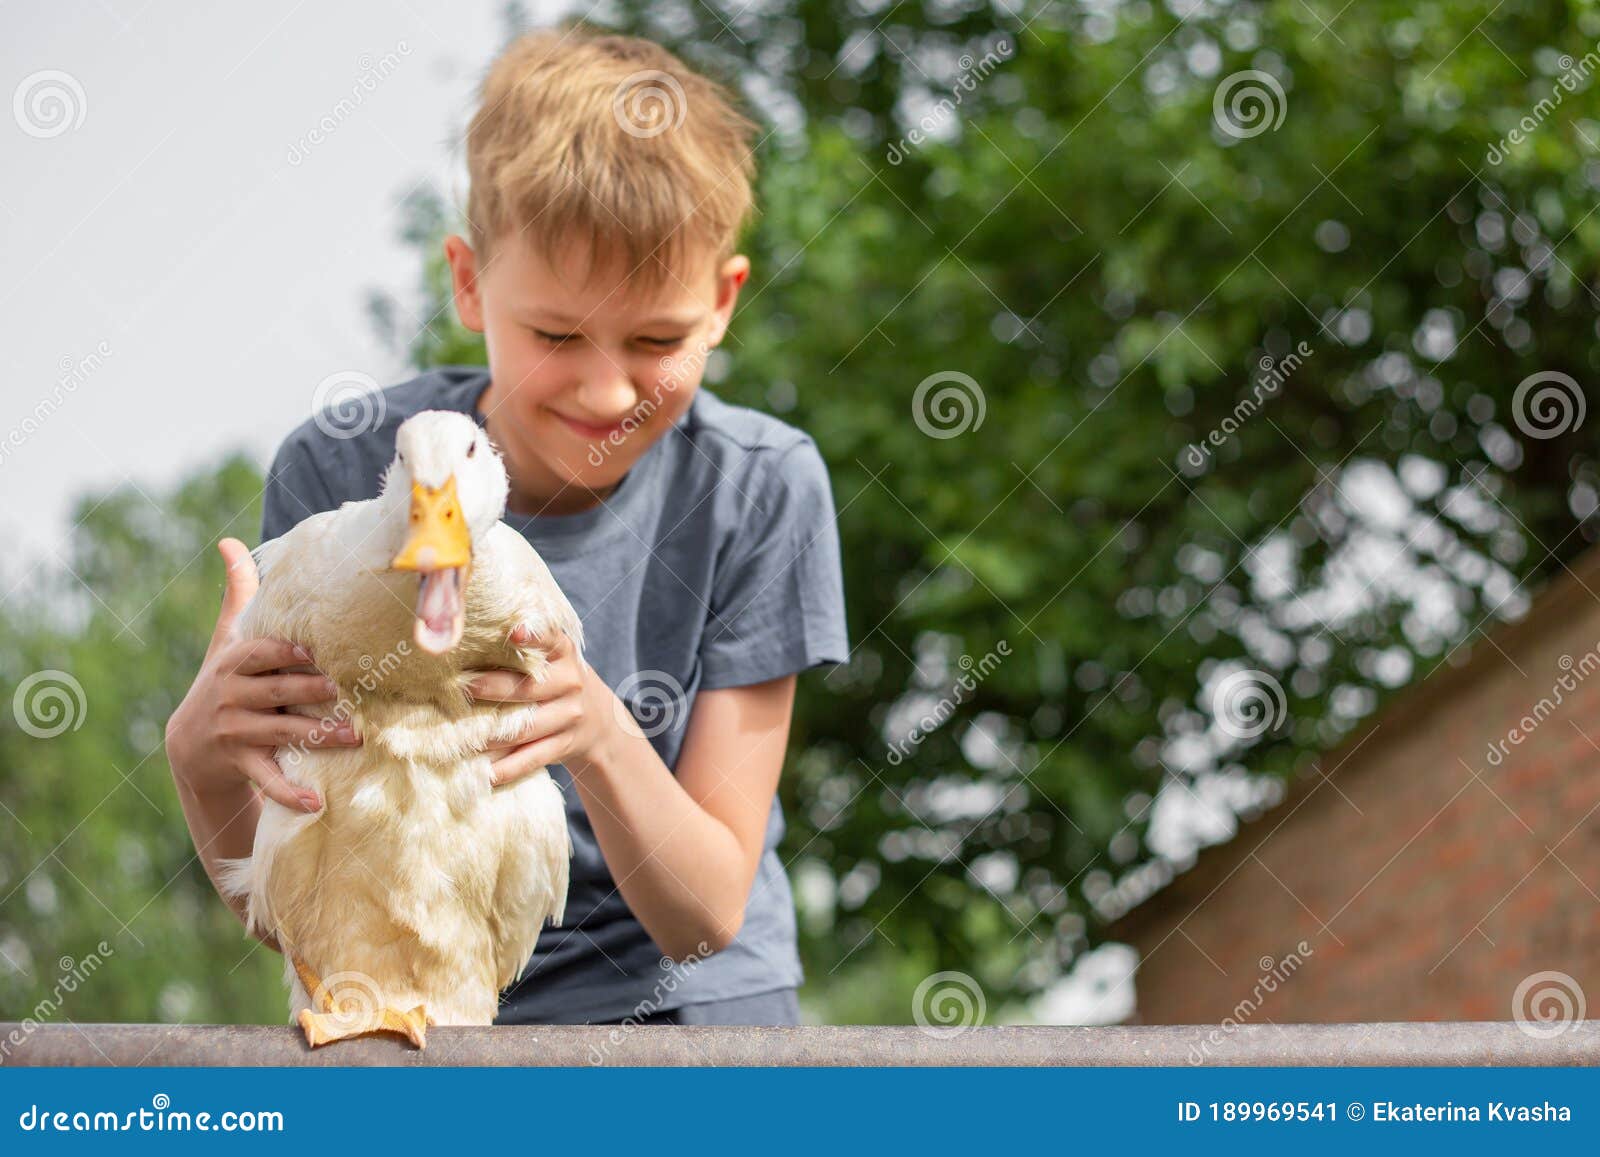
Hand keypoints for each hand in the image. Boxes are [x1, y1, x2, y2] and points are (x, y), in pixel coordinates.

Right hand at [164, 537, 363, 812]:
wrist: (190, 747)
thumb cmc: (225, 683)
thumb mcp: (227, 641)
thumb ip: (238, 595)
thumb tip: (229, 541)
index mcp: (235, 662)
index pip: (262, 653)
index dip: (287, 651)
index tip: (318, 650)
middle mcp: (232, 697)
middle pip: (276, 691)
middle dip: (310, 692)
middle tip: (346, 691)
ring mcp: (234, 733)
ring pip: (279, 733)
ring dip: (317, 737)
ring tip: (354, 738)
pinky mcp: (240, 765)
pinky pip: (267, 779)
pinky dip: (291, 792)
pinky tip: (318, 803)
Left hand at [470, 626, 607, 787]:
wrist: (599, 720)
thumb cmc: (558, 680)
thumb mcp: (554, 657)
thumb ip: (525, 648)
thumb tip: (465, 643)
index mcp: (564, 654)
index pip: (551, 640)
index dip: (534, 636)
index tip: (515, 633)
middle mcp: (570, 683)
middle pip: (527, 689)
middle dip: (491, 688)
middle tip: (461, 688)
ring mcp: (570, 716)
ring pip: (524, 728)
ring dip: (489, 735)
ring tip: (459, 736)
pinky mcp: (564, 745)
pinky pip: (532, 758)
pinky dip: (507, 768)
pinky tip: (484, 773)